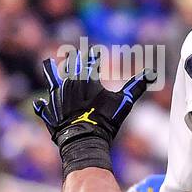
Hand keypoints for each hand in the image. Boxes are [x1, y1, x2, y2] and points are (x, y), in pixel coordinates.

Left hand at [34, 52, 153, 174]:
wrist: (84, 140)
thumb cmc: (105, 120)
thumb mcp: (124, 102)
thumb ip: (136, 86)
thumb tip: (152, 73)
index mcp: (86, 78)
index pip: (90, 61)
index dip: (94, 56)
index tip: (96, 51)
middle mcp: (68, 84)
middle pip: (70, 67)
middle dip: (74, 59)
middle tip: (74, 54)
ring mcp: (56, 97)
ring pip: (53, 80)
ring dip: (51, 70)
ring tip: (47, 62)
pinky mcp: (50, 112)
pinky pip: (43, 107)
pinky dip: (43, 105)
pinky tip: (40, 102)